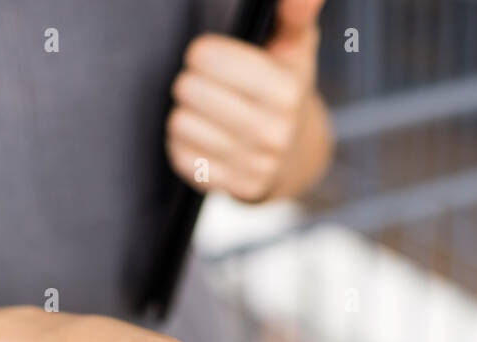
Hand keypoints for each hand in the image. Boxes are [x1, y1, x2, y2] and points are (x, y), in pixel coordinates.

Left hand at [167, 0, 330, 201]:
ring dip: (188, 114)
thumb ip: (294, 14)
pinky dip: (186, 144)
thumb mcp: (295, 47)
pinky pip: (179, 155)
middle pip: (188, 88)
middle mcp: (274, 132)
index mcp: (285, 90)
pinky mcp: (235, 188)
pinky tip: (210, 140)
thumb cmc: (287, 90)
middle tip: (213, 88)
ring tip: (212, 113)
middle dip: (194, 82)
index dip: (204, 53)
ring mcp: (255, 164)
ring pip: (180, 123)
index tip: (216, 59)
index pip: (205, 57)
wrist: (297, 158)